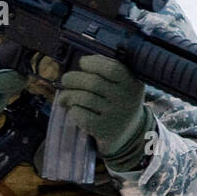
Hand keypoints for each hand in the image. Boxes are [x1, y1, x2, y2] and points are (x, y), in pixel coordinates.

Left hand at [55, 55, 153, 170]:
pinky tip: (74, 110)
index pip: (112, 68)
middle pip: (93, 82)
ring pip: (84, 98)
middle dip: (73, 78)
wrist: (127, 133)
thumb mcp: (122, 84)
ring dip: (69, 95)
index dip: (94, 62)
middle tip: (66, 79)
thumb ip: (106, 71)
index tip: (83, 62)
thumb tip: (80, 65)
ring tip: (64, 97)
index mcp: (132, 83)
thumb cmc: (118, 101)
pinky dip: (73, 110)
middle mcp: (126, 99)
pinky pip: (81, 115)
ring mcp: (116, 116)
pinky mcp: (105, 130)